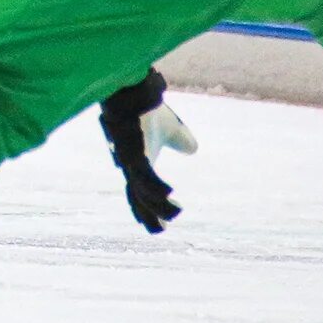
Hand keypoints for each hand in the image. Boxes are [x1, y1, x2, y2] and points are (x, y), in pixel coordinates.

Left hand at [98, 69, 197, 233]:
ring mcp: (130, 160)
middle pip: (136, 197)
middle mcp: (131, 165)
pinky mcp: (133, 152)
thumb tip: (192, 148)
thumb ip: (180, 139)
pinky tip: (167, 195)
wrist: (136, 94)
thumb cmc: (148, 111)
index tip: (161, 224)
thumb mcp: (170, 129)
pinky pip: (143, 175)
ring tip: (174, 213)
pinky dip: (154, 188)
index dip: (148, 208)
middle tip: (161, 228)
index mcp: (137, 163)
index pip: (140, 191)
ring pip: (140, 191)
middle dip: (148, 214)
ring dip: (157, 205)